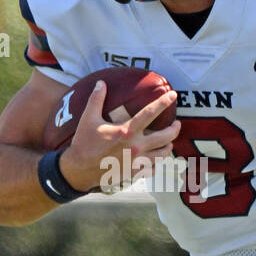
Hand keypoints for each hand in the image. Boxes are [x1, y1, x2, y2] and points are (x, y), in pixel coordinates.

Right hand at [58, 81, 180, 192]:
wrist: (79, 170)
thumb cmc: (83, 144)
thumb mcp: (88, 119)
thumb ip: (96, 100)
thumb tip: (101, 83)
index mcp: (126, 131)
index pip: (150, 113)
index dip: (163, 102)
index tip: (173, 95)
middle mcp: (135, 146)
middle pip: (165, 137)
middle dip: (175, 129)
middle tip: (177, 124)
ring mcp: (136, 161)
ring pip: (163, 154)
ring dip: (168, 146)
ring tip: (169, 142)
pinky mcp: (134, 173)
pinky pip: (153, 168)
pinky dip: (157, 163)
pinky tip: (156, 158)